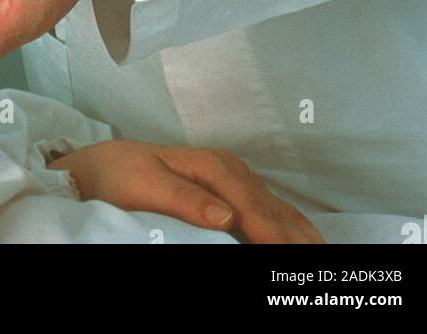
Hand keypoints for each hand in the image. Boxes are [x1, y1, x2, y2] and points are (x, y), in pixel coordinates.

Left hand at [49, 141, 325, 243]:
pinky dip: (288, 223)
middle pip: (272, 208)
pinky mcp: (231, 186)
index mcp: (211, 168)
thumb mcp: (144, 185)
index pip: (253, 208)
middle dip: (297, 236)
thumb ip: (184, 200)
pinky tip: (302, 236)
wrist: (104, 163)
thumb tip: (226, 215)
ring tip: (323, 253)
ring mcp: (232, 176)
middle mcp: (228, 169)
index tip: (290, 258)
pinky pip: (269, 206)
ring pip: (276, 207)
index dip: (274, 235)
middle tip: (322, 262)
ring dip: (299, 231)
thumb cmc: (121, 175)